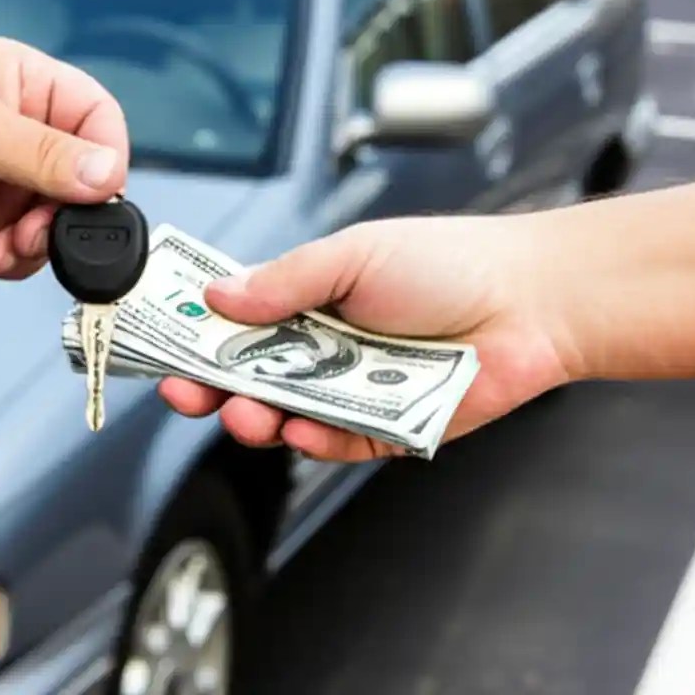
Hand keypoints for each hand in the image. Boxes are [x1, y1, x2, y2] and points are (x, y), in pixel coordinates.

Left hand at [0, 37, 127, 277]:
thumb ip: (45, 156)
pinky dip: (18, 259)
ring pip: (57, 219)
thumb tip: (108, 176)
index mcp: (25, 83)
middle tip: (42, 229)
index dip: (107, 157)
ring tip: (9, 247)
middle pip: (84, 178)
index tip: (97, 193)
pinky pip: (25, 246)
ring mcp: (1, 177)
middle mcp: (20, 129)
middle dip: (70, 212)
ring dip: (42, 242)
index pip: (97, 118)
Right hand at [158, 215, 579, 461]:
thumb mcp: (353, 254)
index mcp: (309, 298)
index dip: (197, 335)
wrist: (532, 302)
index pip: (236, 322)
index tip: (162, 344)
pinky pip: (336, 441)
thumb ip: (284, 280)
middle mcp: (324, 347)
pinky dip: (313, 438)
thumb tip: (218, 296)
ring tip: (246, 414)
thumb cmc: (450, 262)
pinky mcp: (385, 428)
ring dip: (257, 417)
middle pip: (249, 377)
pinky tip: (298, 427)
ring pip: (285, 414)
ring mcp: (352, 389)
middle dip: (212, 387)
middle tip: (187, 391)